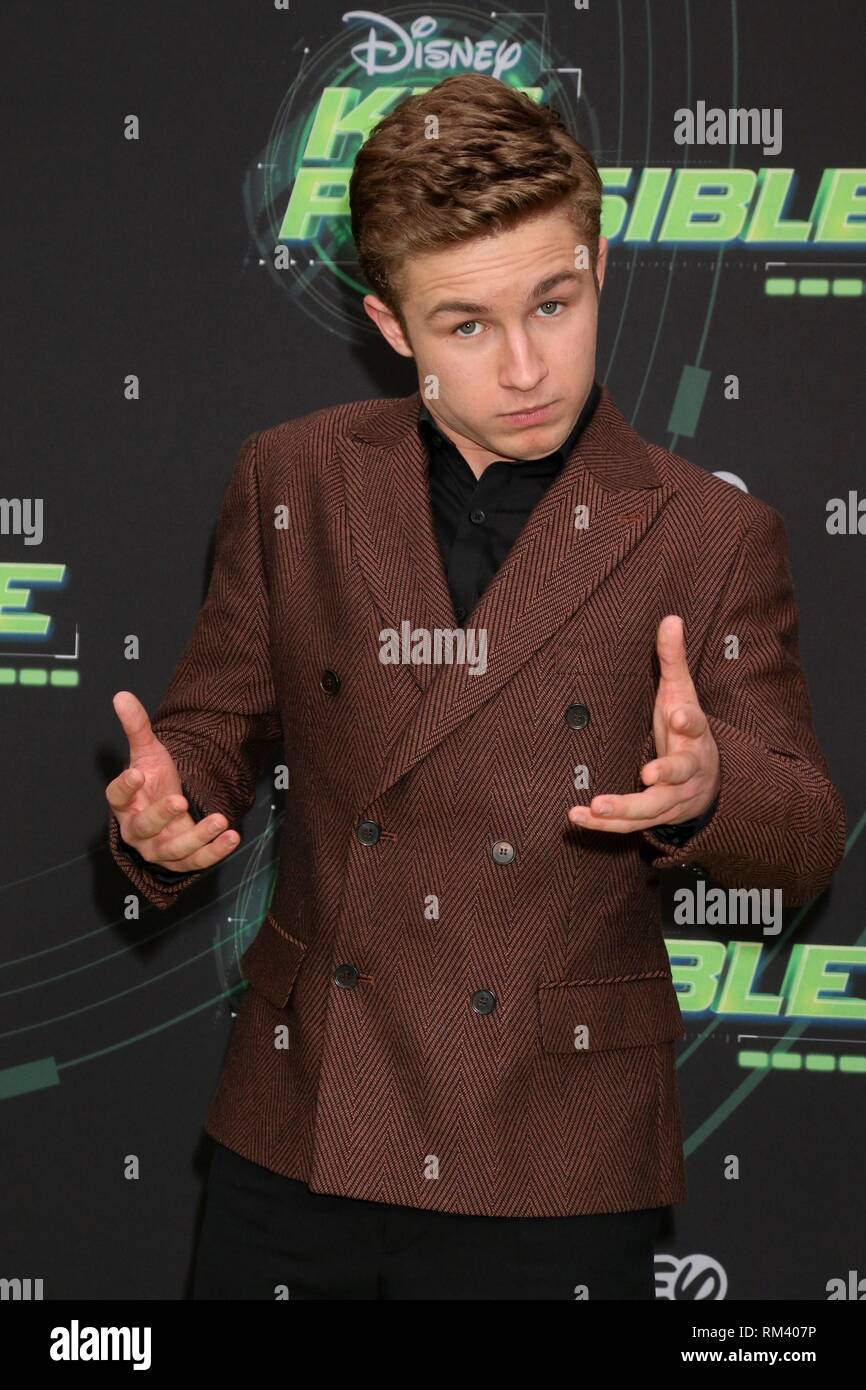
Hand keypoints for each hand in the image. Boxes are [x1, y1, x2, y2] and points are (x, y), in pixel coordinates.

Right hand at [106, 690, 240, 871]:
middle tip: (178, 799)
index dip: (124, 787)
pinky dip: (215, 852)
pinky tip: (231, 836)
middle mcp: (137, 829)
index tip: (136, 774)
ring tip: (220, 820)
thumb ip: (136, 727)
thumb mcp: (148, 752)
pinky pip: (196, 862)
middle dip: (161, 815)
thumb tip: (121, 696)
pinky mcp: (181, 860)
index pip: (116, 797)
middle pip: (143, 826)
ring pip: (173, 850)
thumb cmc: (154, 782)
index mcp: (125, 803)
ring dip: (197, 836)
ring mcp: (159, 848)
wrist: (170, 811)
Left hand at [567, 614, 719, 833]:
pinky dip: (603, 824)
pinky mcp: (655, 815)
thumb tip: (671, 618)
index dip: (689, 721)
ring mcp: (673, 798)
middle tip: (648, 773)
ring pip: (652, 808)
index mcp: (695, 737)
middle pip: (679, 775)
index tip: (679, 717)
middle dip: (665, 775)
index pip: (696, 726)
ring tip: (594, 807)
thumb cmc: (686, 731)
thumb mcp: (682, 693)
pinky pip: (629, 825)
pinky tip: (576, 816)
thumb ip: (673, 659)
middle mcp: (688, 771)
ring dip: (624, 810)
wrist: (710, 782)